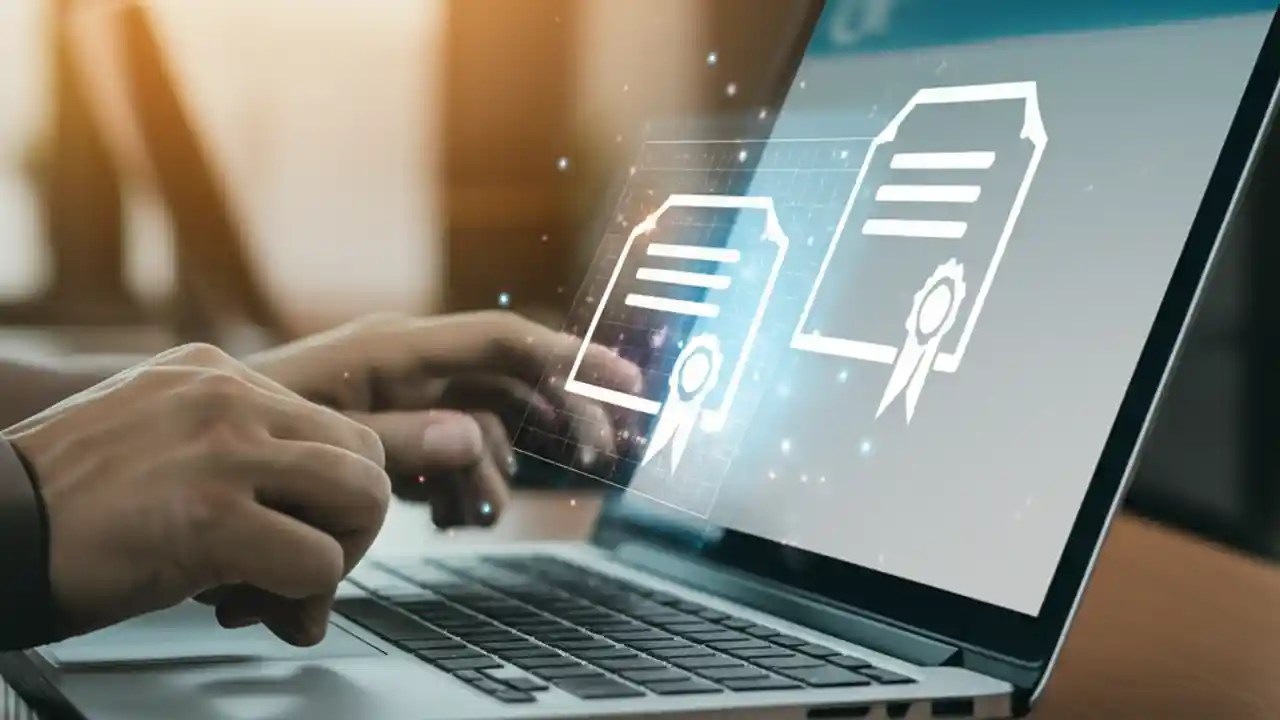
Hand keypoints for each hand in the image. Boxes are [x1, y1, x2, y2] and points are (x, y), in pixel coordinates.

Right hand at [2, 344, 389, 645]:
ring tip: (284, 587)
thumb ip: (238, 466)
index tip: (289, 531)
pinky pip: (318, 561)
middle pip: (364, 455)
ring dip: (338, 556)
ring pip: (363, 496)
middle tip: (302, 565)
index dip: (325, 493)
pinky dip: (300, 598)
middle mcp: (229, 398)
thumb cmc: (65, 503)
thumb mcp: (159, 444)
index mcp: (216, 375)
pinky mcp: (212, 516)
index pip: (330, 426)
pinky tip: (246, 605)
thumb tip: (304, 531)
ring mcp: (225, 452)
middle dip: (349, 522)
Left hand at [248, 311, 642, 525]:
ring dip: (497, 470)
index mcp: (400, 350)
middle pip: (515, 380)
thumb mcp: (326, 437)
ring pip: (490, 422)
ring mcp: (408, 396)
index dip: (572, 357)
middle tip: (600, 454)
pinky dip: (463, 481)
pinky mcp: (398, 428)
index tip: (629, 381)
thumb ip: (403, 437)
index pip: (506, 341)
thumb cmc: (250, 430)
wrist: (200, 449)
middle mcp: (414, 364)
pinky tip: (449, 513)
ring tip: (473, 515)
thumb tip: (479, 439)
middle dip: (561, 416)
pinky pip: (456, 448)